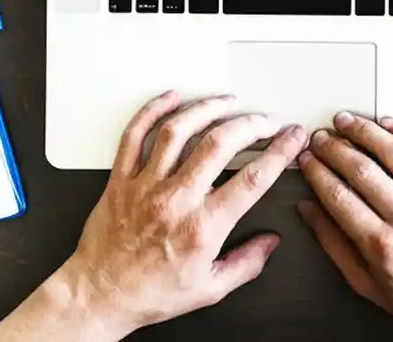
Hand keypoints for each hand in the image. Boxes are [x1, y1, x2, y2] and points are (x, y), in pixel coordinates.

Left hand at [0, 91, 305, 340]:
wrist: (101, 295)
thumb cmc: (149, 293)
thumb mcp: (210, 288)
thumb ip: (246, 263)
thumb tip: (269, 243)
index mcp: (202, 227)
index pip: (252, 180)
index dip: (279, 152)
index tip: (291, 138)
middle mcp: (174, 200)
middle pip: (219, 144)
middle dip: (250, 124)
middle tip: (265, 120)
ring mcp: (145, 185)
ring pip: (178, 130)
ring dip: (207, 109)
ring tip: (228, 102)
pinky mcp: (121, 179)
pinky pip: (135, 134)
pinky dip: (153, 110)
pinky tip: (172, 98)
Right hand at [297, 113, 392, 341]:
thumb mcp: (367, 284)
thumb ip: (334, 245)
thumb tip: (309, 211)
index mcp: (382, 245)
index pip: (338, 195)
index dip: (316, 172)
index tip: (307, 161)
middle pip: (361, 169)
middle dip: (333, 148)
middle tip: (320, 138)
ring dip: (365, 131)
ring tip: (346, 121)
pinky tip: (390, 123)